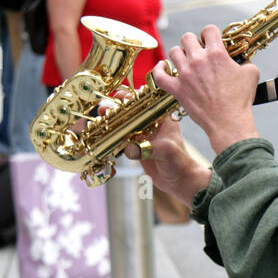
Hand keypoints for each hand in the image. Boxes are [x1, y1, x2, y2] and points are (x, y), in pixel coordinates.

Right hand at [101, 86, 210, 205]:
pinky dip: (109, 136)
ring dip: (110, 120)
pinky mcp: (134, 146)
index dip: (130, 97)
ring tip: (99, 118)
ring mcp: (141, 134)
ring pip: (122, 123)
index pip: (144, 100)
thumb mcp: (166, 151)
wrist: (178, 181)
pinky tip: (100, 133)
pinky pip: (119, 138)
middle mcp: (149, 122)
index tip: (118, 98)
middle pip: (129, 110)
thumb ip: (148, 149)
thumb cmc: (179, 163)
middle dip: (115, 107)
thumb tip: (129, 149)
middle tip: (104, 108)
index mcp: (161, 117)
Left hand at [149, 27, 259, 156]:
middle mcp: (198, 61)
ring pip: (173, 52)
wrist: (229, 123)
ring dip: (179, 54)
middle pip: (187, 37)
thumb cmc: (240, 100)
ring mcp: (186, 75)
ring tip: (185, 61)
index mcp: (216, 54)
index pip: (208, 29)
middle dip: (193, 42)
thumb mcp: (251, 74)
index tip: (212, 41)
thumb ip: (245, 61)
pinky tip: (163, 67)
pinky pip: (160, 75)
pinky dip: (159, 70)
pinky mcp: (177, 89)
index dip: (210, 34)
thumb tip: (241, 58)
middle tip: (198, 52)